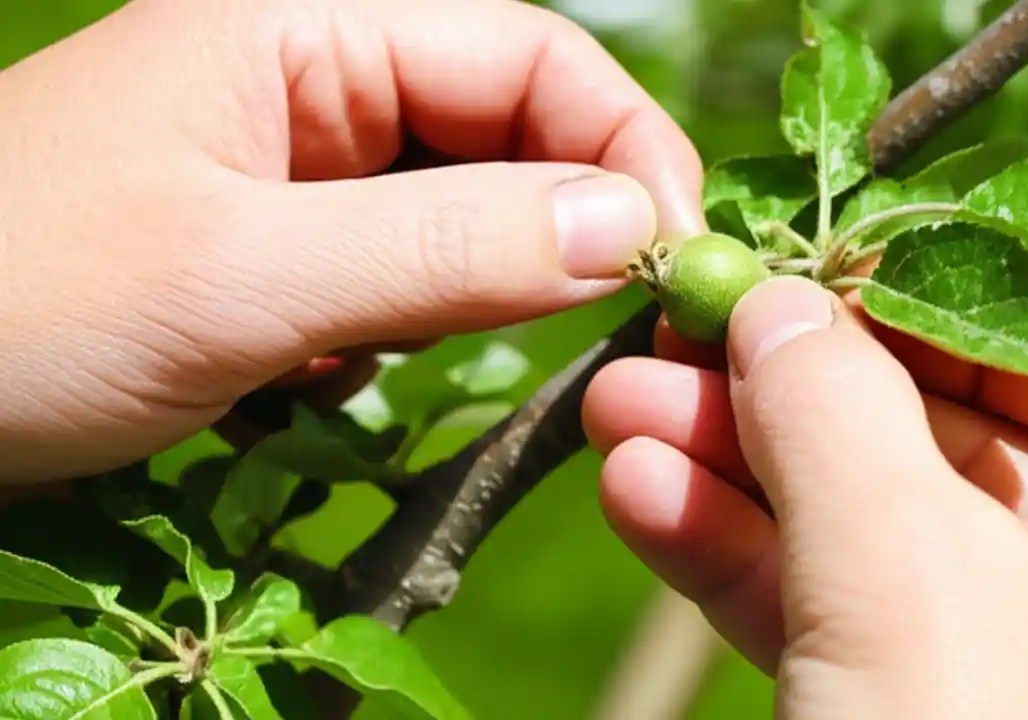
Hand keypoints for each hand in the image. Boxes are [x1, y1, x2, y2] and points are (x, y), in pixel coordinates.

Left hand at [0, 0, 702, 480]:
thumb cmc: (22, 302)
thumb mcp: (243, 277)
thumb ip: (445, 249)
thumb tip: (630, 231)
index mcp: (308, 23)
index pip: (531, 56)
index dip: (622, 150)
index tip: (669, 265)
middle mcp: (316, 76)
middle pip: (508, 132)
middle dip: (557, 234)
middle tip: (592, 338)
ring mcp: (298, 165)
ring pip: (460, 214)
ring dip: (469, 295)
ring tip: (392, 357)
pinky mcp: (281, 244)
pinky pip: (401, 273)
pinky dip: (401, 333)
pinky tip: (325, 377)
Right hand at [584, 276, 1027, 717]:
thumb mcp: (904, 569)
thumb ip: (832, 409)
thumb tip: (769, 294)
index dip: (932, 294)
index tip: (803, 266)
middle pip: (939, 426)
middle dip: (791, 384)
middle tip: (673, 331)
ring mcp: (1004, 652)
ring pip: (862, 516)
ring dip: (733, 462)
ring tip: (615, 406)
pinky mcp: (911, 709)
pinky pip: (825, 603)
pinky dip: (733, 550)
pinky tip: (637, 492)